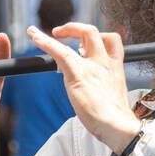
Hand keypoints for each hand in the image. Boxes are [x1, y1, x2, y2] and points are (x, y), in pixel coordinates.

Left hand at [27, 22, 140, 155]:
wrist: (119, 127)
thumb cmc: (116, 120)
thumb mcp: (113, 99)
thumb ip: (103, 88)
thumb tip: (92, 90)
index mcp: (115, 68)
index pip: (111, 42)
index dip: (98, 37)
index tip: (83, 43)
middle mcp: (104, 63)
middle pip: (93, 32)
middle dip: (75, 28)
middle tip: (61, 33)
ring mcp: (92, 67)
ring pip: (80, 35)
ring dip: (59, 31)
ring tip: (38, 35)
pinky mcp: (78, 74)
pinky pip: (61, 52)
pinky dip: (46, 42)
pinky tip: (35, 37)